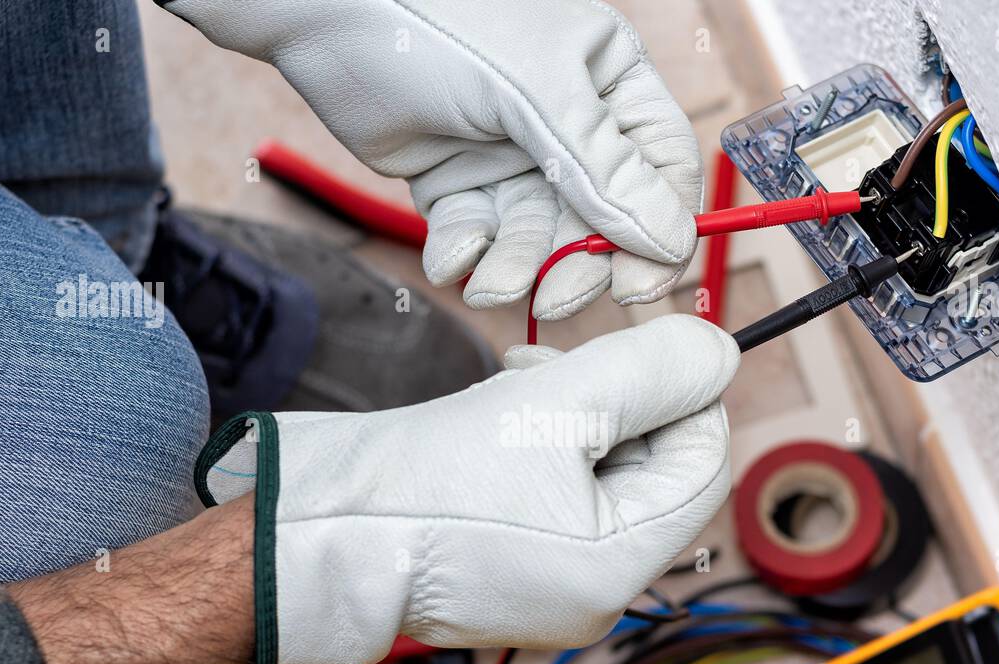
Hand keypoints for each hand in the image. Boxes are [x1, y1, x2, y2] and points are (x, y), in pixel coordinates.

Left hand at [166, 0, 702, 319]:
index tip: (639, 286)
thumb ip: (605, 171)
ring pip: (535, 236)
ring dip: (515, 268)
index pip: (661, 170)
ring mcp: (512, 153)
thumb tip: (673, 243)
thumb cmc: (442, 24)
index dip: (658, 233)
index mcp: (610, 81)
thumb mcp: (537, 93)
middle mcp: (569, 122)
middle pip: (599, 220)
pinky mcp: (459, 181)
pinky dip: (466, 253)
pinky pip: (479, 235)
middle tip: (554, 300)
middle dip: (575, 263)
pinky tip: (450, 256)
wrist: (325, 13)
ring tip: (487, 284)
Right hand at [197, 314, 738, 663]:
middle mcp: (598, 594)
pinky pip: (560, 498)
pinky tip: (497, 417)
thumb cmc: (426, 480)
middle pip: (655, 471)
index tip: (632, 344)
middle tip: (556, 366)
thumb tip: (722, 352)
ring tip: (516, 385)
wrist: (315, 536)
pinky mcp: (513, 573)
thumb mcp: (554, 404)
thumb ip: (651, 370)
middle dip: (617, 402)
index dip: (683, 393)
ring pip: (604, 476)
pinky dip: (543, 448)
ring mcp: (554, 589)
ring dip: (574, 414)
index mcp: (620, 569)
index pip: (702, 465)